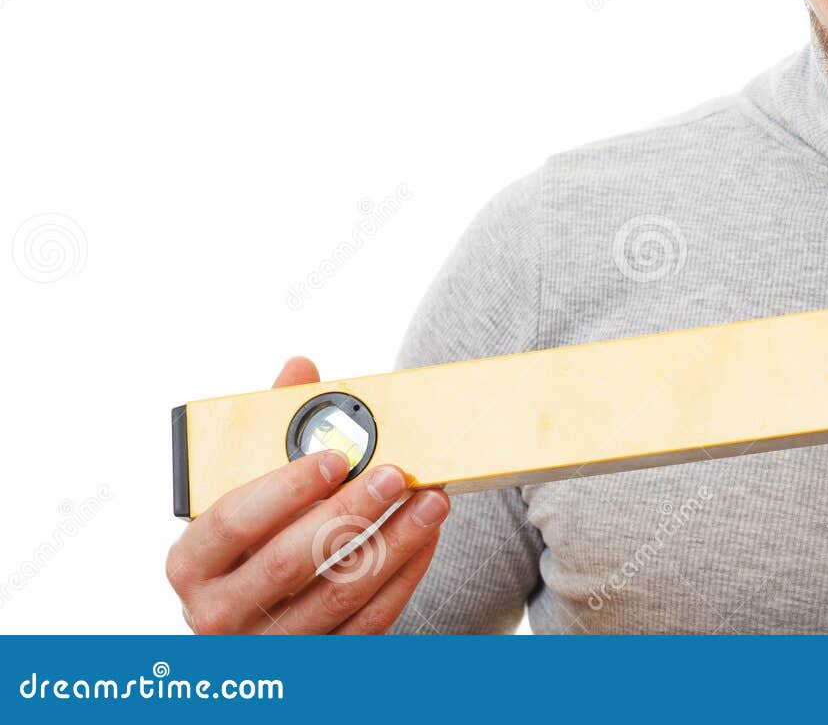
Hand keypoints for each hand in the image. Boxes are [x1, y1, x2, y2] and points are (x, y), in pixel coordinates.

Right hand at [166, 357, 448, 633]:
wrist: (254, 616)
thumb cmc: (251, 542)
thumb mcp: (244, 489)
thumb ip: (269, 429)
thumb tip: (301, 368)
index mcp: (192, 563)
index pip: (231, 522)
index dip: (285, 488)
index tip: (335, 457)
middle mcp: (217, 613)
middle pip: (287, 562)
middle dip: (350, 514)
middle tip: (395, 475)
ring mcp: (266, 646)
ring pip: (336, 596)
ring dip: (392, 545)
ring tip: (430, 502)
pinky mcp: (314, 666)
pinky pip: (366, 626)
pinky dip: (402, 579)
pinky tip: (425, 540)